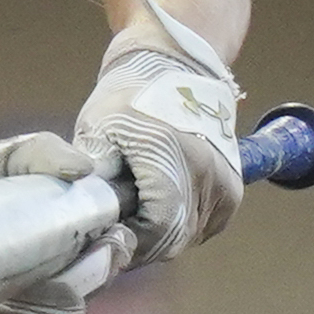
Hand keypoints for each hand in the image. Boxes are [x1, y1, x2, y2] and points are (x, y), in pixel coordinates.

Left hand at [73, 0, 243, 264]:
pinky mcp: (233, 192)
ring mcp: (225, 183)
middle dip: (139, 243)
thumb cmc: (127, 99)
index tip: (103, 237)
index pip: (155, 230)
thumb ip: (89, 179)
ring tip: (132, 214)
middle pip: (172, 240)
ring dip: (158, 235)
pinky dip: (177, 226)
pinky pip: (201, 228)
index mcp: (172, 155)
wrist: (174, 70)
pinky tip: (156, 207)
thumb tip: (81, 222)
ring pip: (186, 237)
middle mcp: (207, 171)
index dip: (126, 242)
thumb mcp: (97, 131)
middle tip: (112, 231)